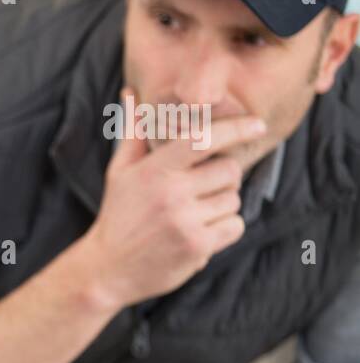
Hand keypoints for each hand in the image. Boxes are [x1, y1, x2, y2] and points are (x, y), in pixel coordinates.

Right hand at [79, 88, 265, 310]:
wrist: (105, 269)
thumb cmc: (118, 215)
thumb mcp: (120, 172)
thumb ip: (133, 133)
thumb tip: (130, 93)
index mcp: (153, 170)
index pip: (203, 139)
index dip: (235, 129)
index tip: (258, 125)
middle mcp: (170, 193)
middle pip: (229, 171)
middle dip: (223, 179)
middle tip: (201, 190)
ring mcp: (184, 221)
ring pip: (234, 200)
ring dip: (222, 206)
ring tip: (193, 215)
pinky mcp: (197, 247)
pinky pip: (235, 226)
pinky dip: (224, 230)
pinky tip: (199, 233)